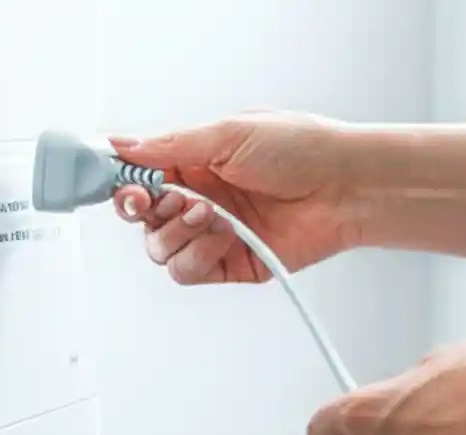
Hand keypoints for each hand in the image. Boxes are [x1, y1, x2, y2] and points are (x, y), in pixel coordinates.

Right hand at [111, 110, 358, 284]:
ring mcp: (210, 234)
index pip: (138, 177)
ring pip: (159, 249)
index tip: (118, 184)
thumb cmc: (303, 149)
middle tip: (158, 201)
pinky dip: (197, 254)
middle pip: (141, 219)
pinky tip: (222, 236)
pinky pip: (187, 270)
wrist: (347, 187)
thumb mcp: (229, 133)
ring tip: (208, 213)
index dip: (121, 183)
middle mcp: (197, 199)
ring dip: (175, 233)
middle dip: (143, 211)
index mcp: (193, 163)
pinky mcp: (228, 264)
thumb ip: (171, 146)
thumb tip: (125, 146)